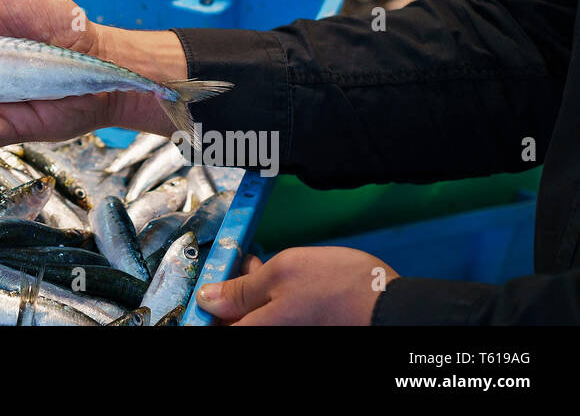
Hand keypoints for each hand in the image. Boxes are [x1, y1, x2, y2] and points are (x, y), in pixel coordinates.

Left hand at [196, 248, 397, 324]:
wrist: (394, 308)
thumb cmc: (344, 291)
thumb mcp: (284, 273)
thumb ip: (242, 288)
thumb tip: (209, 298)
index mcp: (260, 331)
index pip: (216, 326)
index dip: (208, 306)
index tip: (207, 286)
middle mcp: (273, 336)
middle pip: (236, 321)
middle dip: (231, 292)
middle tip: (240, 264)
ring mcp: (291, 334)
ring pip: (257, 317)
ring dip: (253, 292)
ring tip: (262, 265)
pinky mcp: (306, 330)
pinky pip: (277, 319)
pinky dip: (273, 300)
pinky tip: (281, 279)